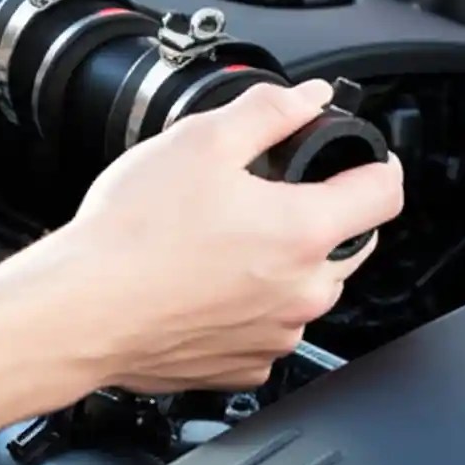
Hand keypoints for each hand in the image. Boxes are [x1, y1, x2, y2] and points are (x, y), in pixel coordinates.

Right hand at [12, 80, 403, 393]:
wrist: (79, 311)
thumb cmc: (129, 235)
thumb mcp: (199, 142)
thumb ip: (268, 111)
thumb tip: (310, 98)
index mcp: (303, 230)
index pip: (386, 192)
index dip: (378, 164)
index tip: (363, 161)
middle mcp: (303, 291)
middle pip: (350, 243)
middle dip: (322, 214)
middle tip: (264, 197)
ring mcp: (276, 334)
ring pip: (306, 288)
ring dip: (282, 264)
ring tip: (219, 243)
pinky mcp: (245, 367)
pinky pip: (268, 329)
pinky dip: (250, 308)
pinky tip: (205, 286)